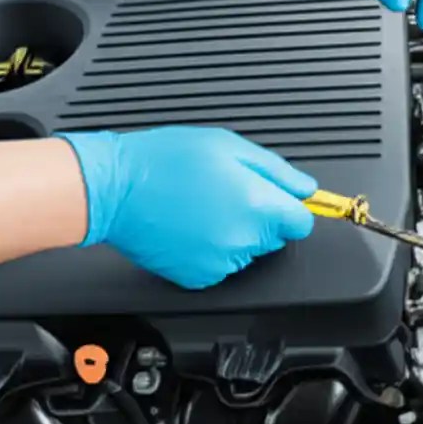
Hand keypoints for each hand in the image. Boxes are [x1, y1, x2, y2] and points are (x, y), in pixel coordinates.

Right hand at [57, 127, 316, 288]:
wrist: (116, 188)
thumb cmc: (166, 161)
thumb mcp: (229, 146)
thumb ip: (276, 170)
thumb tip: (305, 189)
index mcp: (257, 206)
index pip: (301, 222)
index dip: (289, 207)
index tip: (276, 198)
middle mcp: (244, 240)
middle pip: (274, 237)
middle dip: (260, 216)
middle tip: (226, 191)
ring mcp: (221, 263)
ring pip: (247, 251)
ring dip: (235, 233)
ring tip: (202, 206)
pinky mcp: (199, 277)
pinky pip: (221, 263)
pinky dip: (212, 249)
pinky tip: (190, 226)